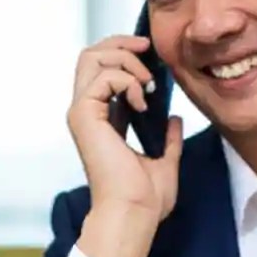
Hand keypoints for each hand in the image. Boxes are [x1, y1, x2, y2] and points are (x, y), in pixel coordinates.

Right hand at [67, 35, 182, 256]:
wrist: (135, 213)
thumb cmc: (146, 199)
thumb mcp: (164, 161)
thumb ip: (168, 139)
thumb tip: (174, 119)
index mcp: (103, 120)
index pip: (102, 69)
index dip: (124, 52)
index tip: (151, 55)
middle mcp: (87, 112)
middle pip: (90, 54)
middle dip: (120, 43)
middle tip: (147, 49)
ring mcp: (82, 112)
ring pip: (91, 57)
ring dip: (126, 60)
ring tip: (148, 83)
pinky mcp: (83, 115)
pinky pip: (103, 77)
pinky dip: (128, 80)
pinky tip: (143, 101)